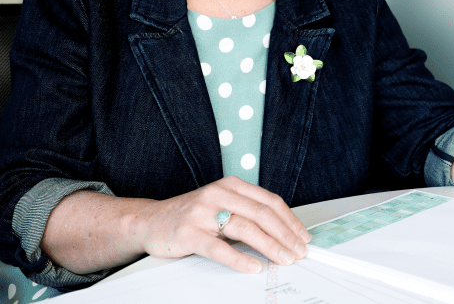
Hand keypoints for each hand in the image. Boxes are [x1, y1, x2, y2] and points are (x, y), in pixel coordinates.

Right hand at [134, 176, 310, 272]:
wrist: (150, 221)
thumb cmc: (191, 216)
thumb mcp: (221, 205)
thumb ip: (246, 213)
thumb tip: (282, 234)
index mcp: (230, 185)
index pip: (269, 201)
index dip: (290, 221)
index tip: (303, 237)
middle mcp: (218, 194)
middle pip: (262, 214)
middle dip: (285, 235)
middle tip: (299, 252)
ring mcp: (203, 213)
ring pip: (245, 229)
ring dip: (270, 247)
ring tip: (284, 259)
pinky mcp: (189, 233)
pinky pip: (219, 248)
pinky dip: (239, 259)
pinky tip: (253, 266)